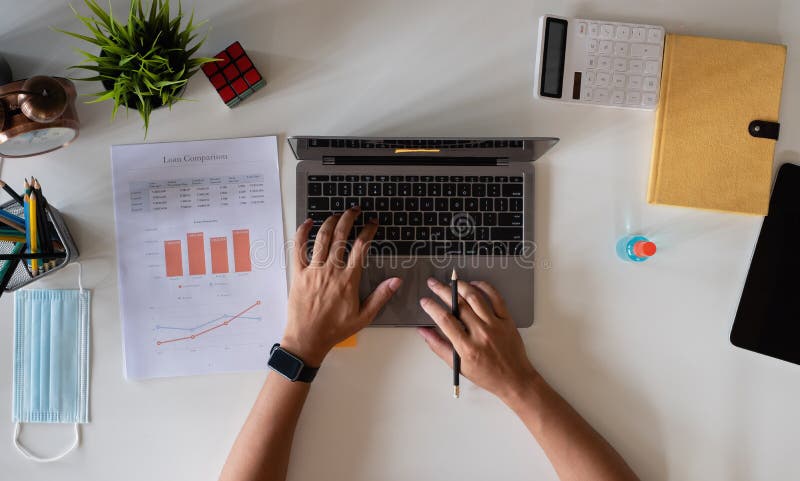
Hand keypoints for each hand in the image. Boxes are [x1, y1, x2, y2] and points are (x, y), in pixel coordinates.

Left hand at [282, 207, 401, 365]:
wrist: (307, 339)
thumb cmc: (336, 329)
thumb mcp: (364, 316)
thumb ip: (381, 296)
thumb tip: (397, 280)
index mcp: (349, 279)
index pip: (361, 247)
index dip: (368, 231)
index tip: (372, 222)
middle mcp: (331, 270)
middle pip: (341, 236)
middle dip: (349, 218)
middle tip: (355, 210)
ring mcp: (314, 270)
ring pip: (322, 238)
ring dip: (330, 222)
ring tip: (337, 214)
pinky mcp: (299, 274)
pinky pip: (298, 249)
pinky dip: (302, 233)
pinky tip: (308, 223)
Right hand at [417, 278, 537, 402]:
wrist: (514, 379)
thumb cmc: (486, 374)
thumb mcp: (458, 365)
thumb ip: (438, 346)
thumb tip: (423, 331)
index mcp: (467, 347)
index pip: (445, 320)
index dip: (432, 307)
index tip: (425, 301)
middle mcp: (481, 333)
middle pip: (459, 305)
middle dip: (442, 291)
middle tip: (433, 283)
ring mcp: (495, 325)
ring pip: (475, 297)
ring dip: (461, 286)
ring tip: (452, 282)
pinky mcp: (507, 320)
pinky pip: (496, 298)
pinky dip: (484, 287)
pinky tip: (474, 284)